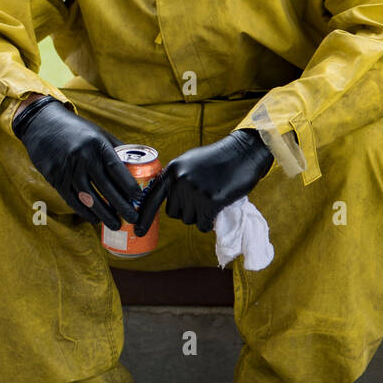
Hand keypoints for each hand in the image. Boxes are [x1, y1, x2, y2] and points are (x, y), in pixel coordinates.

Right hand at [11, 96, 139, 228]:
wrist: (43, 123)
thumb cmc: (77, 130)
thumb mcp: (99, 133)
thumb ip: (117, 149)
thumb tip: (139, 163)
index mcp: (97, 145)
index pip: (116, 168)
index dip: (128, 185)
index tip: (139, 198)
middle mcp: (82, 157)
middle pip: (105, 187)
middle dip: (120, 206)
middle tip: (133, 218)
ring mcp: (67, 168)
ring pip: (88, 197)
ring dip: (103, 214)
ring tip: (116, 225)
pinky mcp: (54, 177)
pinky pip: (71, 198)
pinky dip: (84, 211)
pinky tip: (95, 219)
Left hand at [135, 129, 273, 234]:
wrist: (245, 152)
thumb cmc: (220, 158)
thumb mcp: (191, 162)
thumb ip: (178, 177)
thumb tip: (170, 199)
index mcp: (173, 170)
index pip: (152, 197)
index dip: (144, 216)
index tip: (137, 231)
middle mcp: (180, 180)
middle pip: (174, 213)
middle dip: (186, 212)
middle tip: (202, 201)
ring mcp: (195, 191)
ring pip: (189, 220)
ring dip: (200, 217)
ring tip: (212, 201)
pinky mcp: (211, 200)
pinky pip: (203, 224)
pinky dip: (208, 223)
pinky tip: (216, 213)